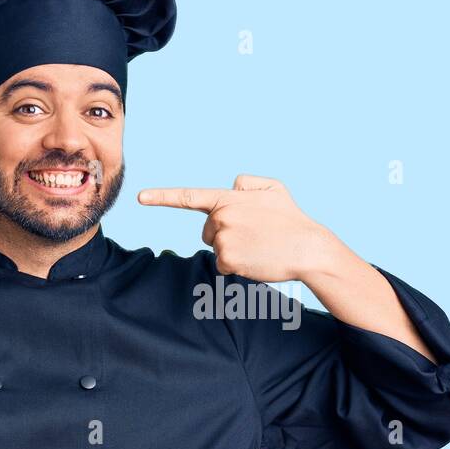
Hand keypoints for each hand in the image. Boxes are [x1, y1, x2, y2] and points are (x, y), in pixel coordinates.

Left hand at [137, 175, 336, 281]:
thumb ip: (246, 183)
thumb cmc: (292, 219)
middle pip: (207, 230)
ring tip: (259, 246)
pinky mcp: (227, 259)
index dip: (162, 197)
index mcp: (228, 198)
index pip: (189, 197)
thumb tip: (230, 187)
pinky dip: (238, 265)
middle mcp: (220, 216)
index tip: (141, 197)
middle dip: (225, 234)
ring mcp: (223, 238)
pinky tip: (256, 259)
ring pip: (216, 248)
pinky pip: (223, 264)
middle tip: (255, 234)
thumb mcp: (274, 188)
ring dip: (234, 250)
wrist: (308, 248)